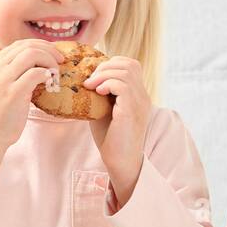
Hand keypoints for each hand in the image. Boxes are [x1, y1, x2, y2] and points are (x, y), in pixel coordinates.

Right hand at [0, 39, 65, 150]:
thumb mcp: (1, 86)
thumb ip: (14, 72)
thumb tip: (39, 63)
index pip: (20, 44)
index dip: (41, 45)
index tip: (54, 54)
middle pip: (28, 46)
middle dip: (49, 50)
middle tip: (61, 61)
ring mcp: (3, 79)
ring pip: (32, 54)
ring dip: (49, 61)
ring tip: (55, 73)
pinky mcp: (13, 93)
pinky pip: (35, 74)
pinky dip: (47, 75)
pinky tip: (49, 83)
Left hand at [82, 55, 152, 200]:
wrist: (120, 162)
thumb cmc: (111, 139)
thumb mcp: (104, 110)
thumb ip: (101, 94)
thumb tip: (83, 79)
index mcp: (138, 95)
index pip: (131, 65)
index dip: (111, 64)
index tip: (94, 77)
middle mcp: (142, 96)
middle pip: (129, 64)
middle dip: (105, 67)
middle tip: (90, 81)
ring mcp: (139, 103)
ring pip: (126, 72)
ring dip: (103, 75)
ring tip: (90, 86)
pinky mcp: (131, 111)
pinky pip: (122, 86)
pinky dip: (107, 84)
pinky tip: (97, 93)